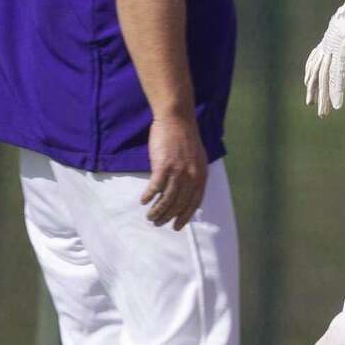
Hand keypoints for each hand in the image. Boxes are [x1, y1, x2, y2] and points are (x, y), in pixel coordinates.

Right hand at [141, 114, 207, 229]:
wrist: (176, 119)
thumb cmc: (184, 137)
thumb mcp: (197, 159)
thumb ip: (194, 175)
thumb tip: (186, 191)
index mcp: (201, 176)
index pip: (194, 203)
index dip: (185, 216)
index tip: (177, 226)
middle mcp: (191, 177)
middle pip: (179, 204)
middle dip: (168, 217)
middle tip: (159, 223)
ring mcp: (178, 172)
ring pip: (166, 200)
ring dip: (157, 211)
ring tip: (150, 217)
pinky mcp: (163, 166)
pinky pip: (155, 188)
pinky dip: (149, 196)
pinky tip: (143, 201)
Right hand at [305, 0, 344, 116]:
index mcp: (344, 42)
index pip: (338, 72)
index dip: (336, 90)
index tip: (337, 107)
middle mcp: (331, 41)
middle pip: (325, 73)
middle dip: (323, 94)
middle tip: (324, 114)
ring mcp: (327, 39)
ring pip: (317, 66)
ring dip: (313, 85)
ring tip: (311, 103)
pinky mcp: (328, 38)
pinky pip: (315, 57)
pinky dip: (311, 70)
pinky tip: (308, 82)